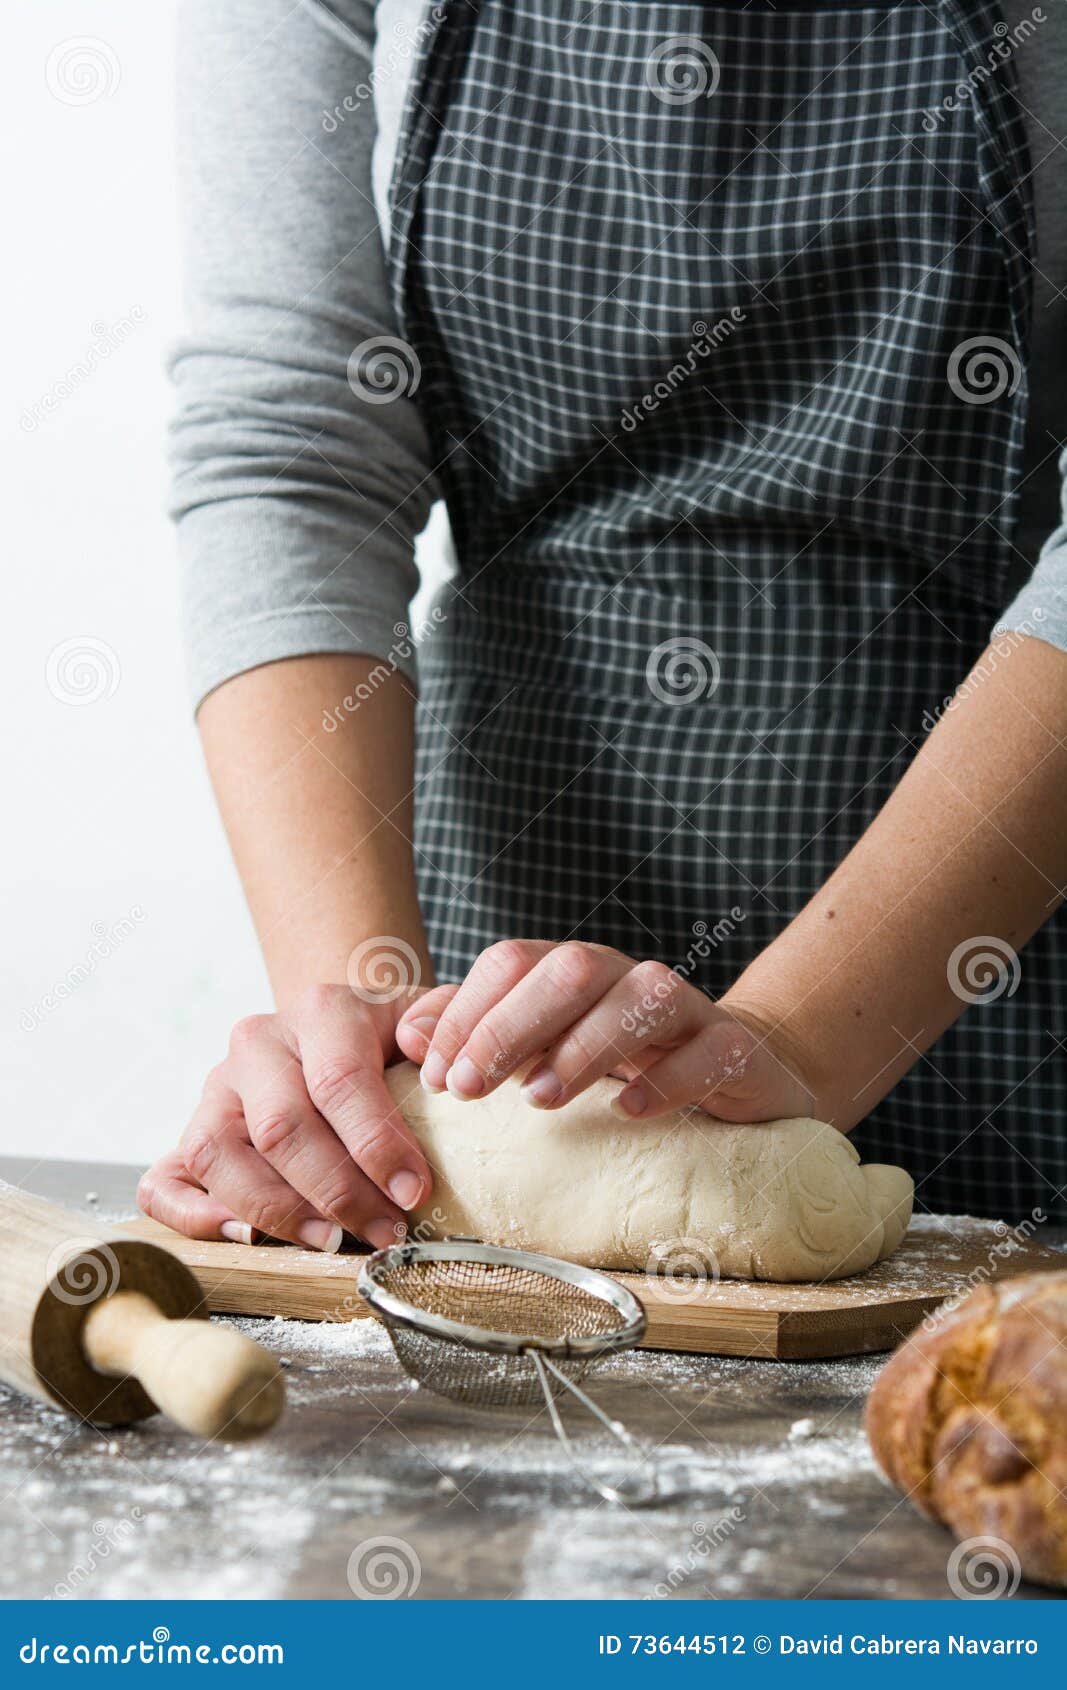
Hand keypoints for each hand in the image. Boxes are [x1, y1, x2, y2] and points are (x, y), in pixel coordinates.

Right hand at [138, 985, 433, 1249]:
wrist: (342, 1033)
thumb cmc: (394, 1040)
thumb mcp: (431, 1018)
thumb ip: (442, 1020)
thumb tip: (420, 1047)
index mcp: (319, 1010)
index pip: (338, 1080)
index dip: (375, 1143)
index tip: (414, 1191)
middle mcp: (257, 1044)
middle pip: (280, 1126)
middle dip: (338, 1190)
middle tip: (385, 1230)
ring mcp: (216, 1091)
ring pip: (218, 1154)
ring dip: (276, 1209)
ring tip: (331, 1239)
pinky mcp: (191, 1134)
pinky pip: (164, 1182)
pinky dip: (195, 1217)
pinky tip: (247, 1237)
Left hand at [395, 940, 816, 1123]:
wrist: (738, 1076)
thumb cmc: (625, 1065)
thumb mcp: (546, 1050)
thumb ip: (479, 1034)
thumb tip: (410, 1033)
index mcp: (576, 973)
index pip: (513, 961)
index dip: (468, 1011)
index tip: (434, 1077)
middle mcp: (629, 977)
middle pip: (571, 968)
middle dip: (510, 1026)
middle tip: (467, 1089)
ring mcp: (690, 1010)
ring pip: (644, 996)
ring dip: (585, 1045)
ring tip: (541, 1100)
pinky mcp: (736, 1050)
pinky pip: (710, 1049)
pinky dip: (668, 1078)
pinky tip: (629, 1110)